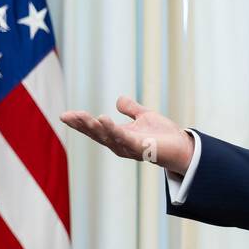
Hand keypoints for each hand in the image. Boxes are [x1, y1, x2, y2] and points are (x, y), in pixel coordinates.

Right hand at [61, 95, 194, 174]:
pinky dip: (113, 129)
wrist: (182, 147)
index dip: (80, 123)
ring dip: (94, 126)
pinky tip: (103, 119)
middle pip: (97, 134)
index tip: (65, 115)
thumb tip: (118, 100)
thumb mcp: (144, 116)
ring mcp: (130, 148)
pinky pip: (124, 138)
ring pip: (107, 137)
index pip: (95, 129)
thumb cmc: (164, 135)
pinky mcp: (141, 148)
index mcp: (118, 137)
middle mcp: (120, 145)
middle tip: (67, 115)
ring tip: (82, 116)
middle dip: (82, 125)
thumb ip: (131, 109)